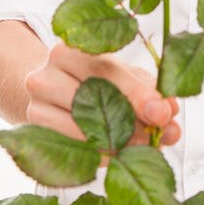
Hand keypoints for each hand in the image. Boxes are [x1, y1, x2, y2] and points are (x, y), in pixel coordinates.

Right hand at [25, 41, 180, 146]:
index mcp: (71, 49)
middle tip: (160, 135)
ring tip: (144, 147)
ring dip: (118, 142)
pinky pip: (71, 149)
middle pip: (91, 100)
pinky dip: (100, 155)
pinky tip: (119, 154)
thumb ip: (146, 90)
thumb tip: (169, 110)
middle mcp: (46, 72)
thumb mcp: (121, 76)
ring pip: (80, 128)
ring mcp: (36, 103)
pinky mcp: (34, 130)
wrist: (49, 90)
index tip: (163, 111)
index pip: (105, 71)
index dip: (137, 94)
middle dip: (132, 121)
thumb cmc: (91, 80)